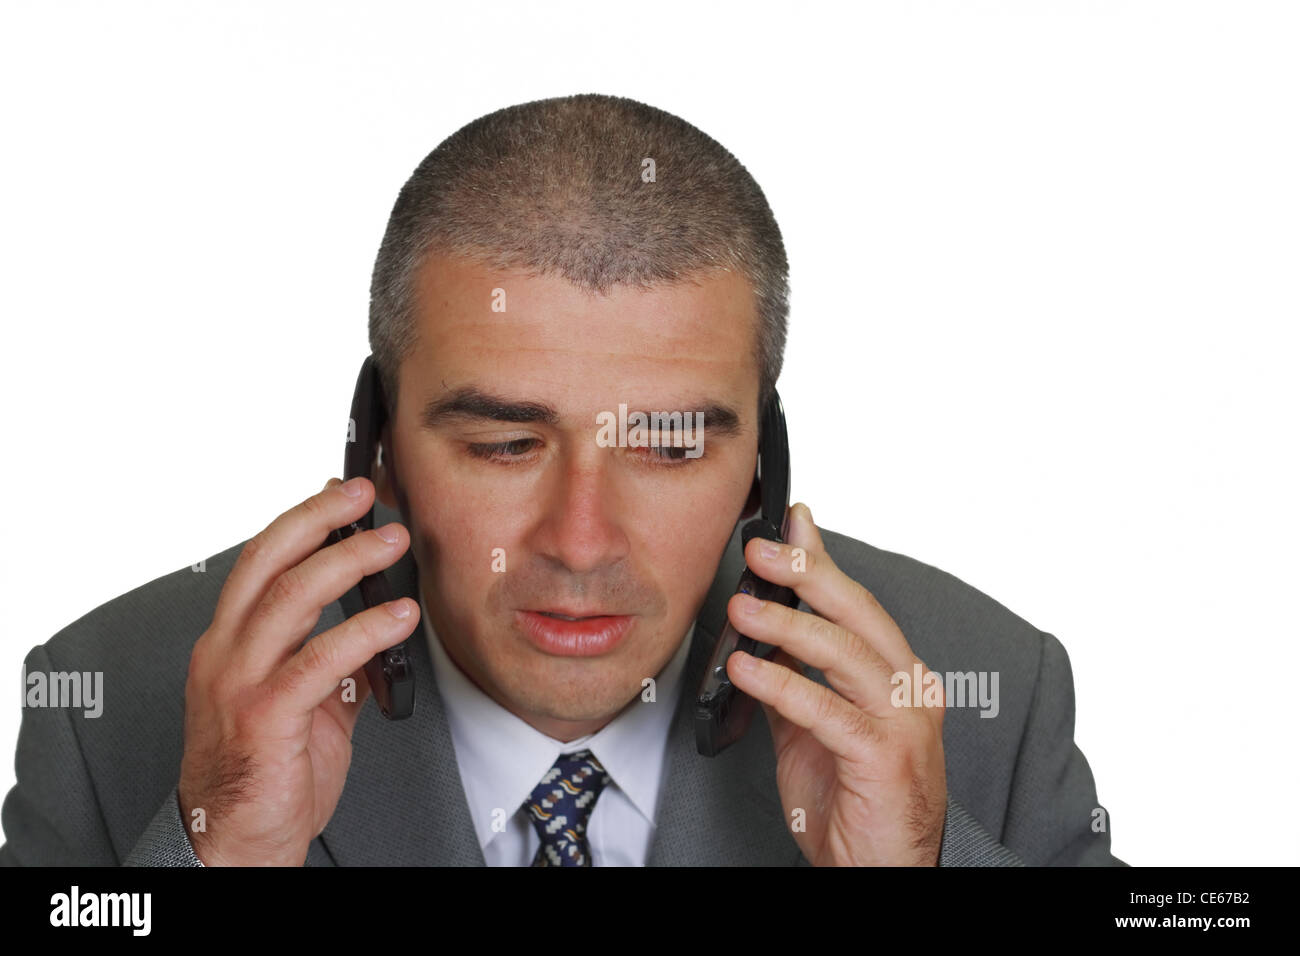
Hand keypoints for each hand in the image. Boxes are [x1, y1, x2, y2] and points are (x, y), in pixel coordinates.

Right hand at [177, 476, 418, 865]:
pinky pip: (320, 660)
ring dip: (350, 561)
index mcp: (229, 643)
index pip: (260, 561)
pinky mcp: (265, 718)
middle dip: (321, 518)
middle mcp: (225, 653)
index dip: (302, 520)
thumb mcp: (305, 704)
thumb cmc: (267, 773)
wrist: (235, 844)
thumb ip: (333, 662)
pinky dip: (366, 631)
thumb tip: (374, 624)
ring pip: (292, 598)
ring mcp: (239, 683)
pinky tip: (400, 618)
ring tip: (394, 543)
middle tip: (368, 495)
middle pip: (268, 560)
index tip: (343, 493)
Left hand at [724, 503, 946, 865]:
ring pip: (846, 654)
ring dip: (788, 625)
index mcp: (897, 674)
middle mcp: (910, 688)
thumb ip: (795, 678)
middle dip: (809, 572)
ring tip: (742, 606)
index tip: (790, 521)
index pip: (857, 605)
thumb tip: (758, 634)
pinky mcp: (885, 758)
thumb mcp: (814, 728)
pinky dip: (783, 684)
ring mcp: (904, 722)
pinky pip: (828, 710)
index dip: (822, 560)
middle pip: (859, 614)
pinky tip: (745, 669)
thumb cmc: (855, 801)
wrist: (882, 870)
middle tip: (761, 550)